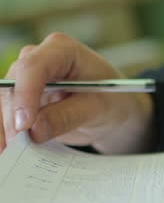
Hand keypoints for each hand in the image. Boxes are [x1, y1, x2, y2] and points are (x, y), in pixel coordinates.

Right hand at [0, 32, 153, 154]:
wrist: (113, 108)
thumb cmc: (111, 100)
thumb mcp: (97, 109)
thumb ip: (67, 117)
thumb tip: (34, 131)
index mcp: (61, 49)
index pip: (33, 67)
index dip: (25, 94)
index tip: (24, 124)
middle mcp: (37, 58)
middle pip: (13, 85)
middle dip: (13, 117)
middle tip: (15, 146)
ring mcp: (26, 77)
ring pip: (5, 101)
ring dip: (4, 127)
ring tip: (8, 153)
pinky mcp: (21, 97)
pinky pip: (7, 112)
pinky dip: (5, 131)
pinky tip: (6, 150)